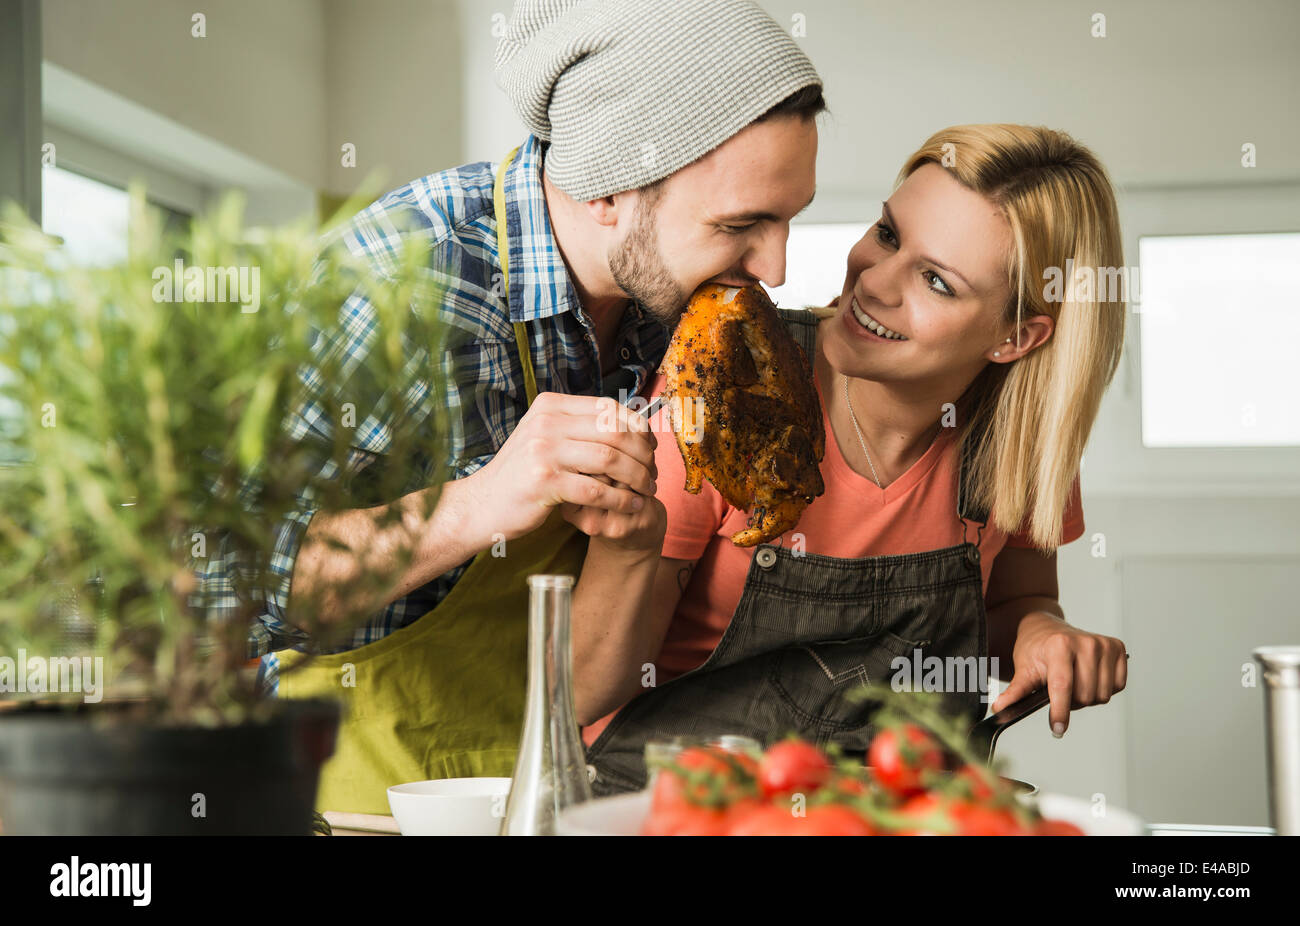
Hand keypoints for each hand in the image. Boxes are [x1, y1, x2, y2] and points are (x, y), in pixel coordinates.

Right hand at [463, 393, 657, 547]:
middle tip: (654, 473)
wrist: (482, 505)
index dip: (639, 427)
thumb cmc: (522, 474)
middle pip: (615, 431)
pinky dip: (620, 500)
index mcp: (550, 406)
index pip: (609, 408)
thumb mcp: (545, 438)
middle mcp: (547, 422)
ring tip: (648, 491)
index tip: (652, 448)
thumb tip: (629, 422)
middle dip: (643, 454)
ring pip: (610, 460)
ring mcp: (543, 450)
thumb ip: (578, 427)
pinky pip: (596, 490)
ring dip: (637, 478)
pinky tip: (632, 506)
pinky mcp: (544, 482)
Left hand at [990, 612, 1127, 737]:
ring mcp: (1104, 644)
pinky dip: (1104, 689)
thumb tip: (1000, 708)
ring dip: (1088, 698)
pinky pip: (1118, 686)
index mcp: (1059, 644)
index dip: (1060, 711)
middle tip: (1059, 691)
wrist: (1047, 628)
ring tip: (1074, 684)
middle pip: (1084, 696)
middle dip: (1071, 702)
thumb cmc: (1036, 648)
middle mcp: (1085, 642)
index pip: (1063, 686)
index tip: (1057, 729)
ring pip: (1102, 695)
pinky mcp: (1118, 648)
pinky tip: (1090, 677)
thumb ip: (1015, 691)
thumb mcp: (1024, 668)